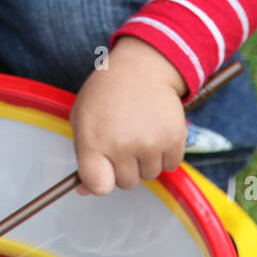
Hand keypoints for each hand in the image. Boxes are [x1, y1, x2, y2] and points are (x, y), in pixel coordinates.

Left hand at [69, 36, 187, 195]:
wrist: (142, 67)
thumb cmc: (107, 92)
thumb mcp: (83, 117)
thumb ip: (83, 154)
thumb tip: (85, 190)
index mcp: (93, 140)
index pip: (98, 185)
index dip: (101, 181)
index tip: (103, 169)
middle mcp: (121, 144)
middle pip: (126, 183)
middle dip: (124, 166)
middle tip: (123, 138)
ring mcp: (149, 143)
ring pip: (149, 175)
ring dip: (145, 159)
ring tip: (140, 130)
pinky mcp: (174, 138)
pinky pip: (170, 165)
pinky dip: (165, 152)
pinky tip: (156, 129)